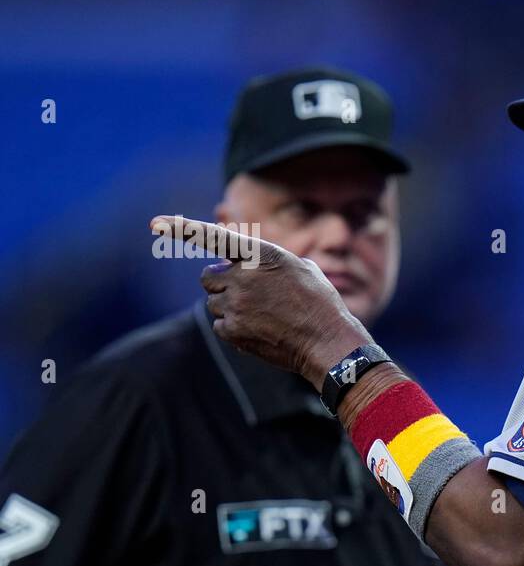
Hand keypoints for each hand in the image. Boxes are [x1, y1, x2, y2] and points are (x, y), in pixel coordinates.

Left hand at [150, 215, 372, 389]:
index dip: (181, 228)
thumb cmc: (320, 304)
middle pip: (208, 276)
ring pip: (214, 302)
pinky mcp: (232, 330)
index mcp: (260, 254)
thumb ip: (266, 260)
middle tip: (249, 294)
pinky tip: (261, 330)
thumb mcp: (299, 268)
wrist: (328, 342)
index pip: (213, 236)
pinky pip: (220, 325)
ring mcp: (235, 304)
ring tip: (264, 316)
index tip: (155, 223)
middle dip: (222, 283)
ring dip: (231, 307)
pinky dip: (234, 328)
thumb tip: (244, 261)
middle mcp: (242, 276)